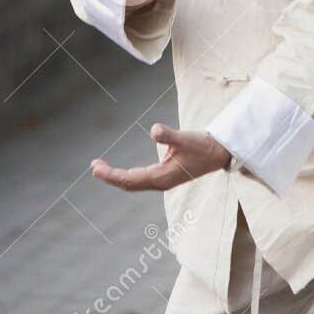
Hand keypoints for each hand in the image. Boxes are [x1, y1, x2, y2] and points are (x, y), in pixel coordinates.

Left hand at [90, 123, 231, 191]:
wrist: (220, 154)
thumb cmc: (203, 146)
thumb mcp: (186, 138)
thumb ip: (169, 134)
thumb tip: (153, 130)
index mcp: (162, 178)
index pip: (129, 179)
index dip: (111, 175)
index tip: (95, 169)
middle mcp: (160, 182)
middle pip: (128, 183)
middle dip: (110, 176)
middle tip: (94, 166)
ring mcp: (162, 180)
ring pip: (133, 183)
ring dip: (117, 177)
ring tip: (101, 167)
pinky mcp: (165, 176)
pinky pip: (140, 179)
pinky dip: (127, 176)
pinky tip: (122, 171)